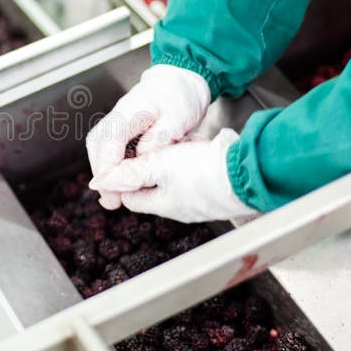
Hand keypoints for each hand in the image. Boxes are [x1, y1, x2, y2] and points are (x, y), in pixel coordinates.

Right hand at [85, 64, 210, 209]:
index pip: (110, 141)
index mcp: (130, 110)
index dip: (108, 168)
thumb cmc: (180, 97)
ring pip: (98, 149)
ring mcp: (115, 122)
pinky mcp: (119, 130)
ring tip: (113, 198)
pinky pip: (107, 150)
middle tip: (112, 201)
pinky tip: (120, 184)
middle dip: (101, 176)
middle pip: (97, 147)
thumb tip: (143, 156)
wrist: (180, 82)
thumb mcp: (178, 116)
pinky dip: (110, 167)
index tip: (112, 190)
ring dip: (103, 173)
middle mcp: (116, 116)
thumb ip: (160, 136)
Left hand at [89, 129, 257, 222]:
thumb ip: (130, 172)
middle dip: (155, 161)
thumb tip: (100, 183)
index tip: (127, 157)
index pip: (131, 195)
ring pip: (179, 174)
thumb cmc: (206, 172)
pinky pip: (199, 171)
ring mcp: (202, 200)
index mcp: (163, 204)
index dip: (124, 176)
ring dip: (178, 155)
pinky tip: (203, 146)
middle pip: (156, 183)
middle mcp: (182, 207)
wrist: (250, 173)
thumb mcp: (160, 165)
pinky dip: (197, 156)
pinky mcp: (219, 188)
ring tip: (186, 143)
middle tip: (163, 146)